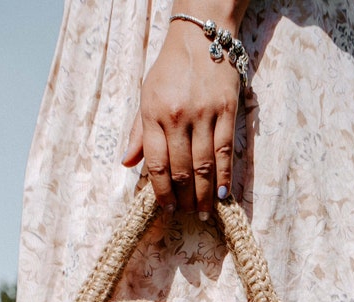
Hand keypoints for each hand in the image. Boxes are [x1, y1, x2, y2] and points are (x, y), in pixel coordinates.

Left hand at [122, 17, 242, 214]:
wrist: (201, 36)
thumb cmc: (170, 69)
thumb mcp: (146, 96)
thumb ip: (139, 132)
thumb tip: (127, 164)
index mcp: (154, 114)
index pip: (156, 163)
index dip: (161, 191)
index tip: (165, 208)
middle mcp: (178, 116)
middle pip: (181, 169)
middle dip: (183, 197)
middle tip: (185, 213)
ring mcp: (204, 114)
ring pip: (204, 165)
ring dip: (203, 194)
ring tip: (202, 211)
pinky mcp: (227, 111)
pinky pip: (225, 152)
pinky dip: (224, 177)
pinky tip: (222, 195)